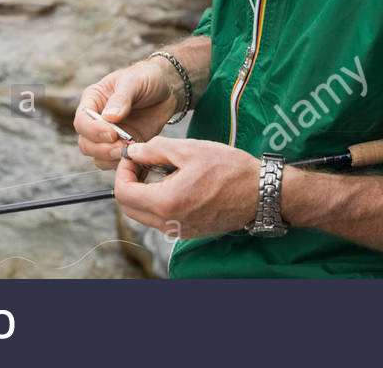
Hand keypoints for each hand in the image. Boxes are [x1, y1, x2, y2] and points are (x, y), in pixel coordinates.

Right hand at [73, 59, 179, 168]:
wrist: (166, 89)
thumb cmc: (146, 78)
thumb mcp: (134, 81)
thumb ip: (121, 98)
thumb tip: (109, 117)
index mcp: (93, 100)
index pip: (82, 121)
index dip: (93, 131)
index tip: (112, 133)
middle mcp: (96, 120)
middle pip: (85, 143)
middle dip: (102, 149)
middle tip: (122, 148)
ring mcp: (108, 135)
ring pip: (97, 156)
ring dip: (111, 158)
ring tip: (130, 151)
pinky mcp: (122, 146)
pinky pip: (113, 162)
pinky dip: (122, 163)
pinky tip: (136, 155)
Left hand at [113, 136, 260, 238]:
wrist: (260, 193)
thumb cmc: (229, 169)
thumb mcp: (189, 149)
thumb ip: (155, 150)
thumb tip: (132, 152)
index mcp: (166, 202)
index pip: (123, 192)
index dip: (122, 171)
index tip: (133, 156)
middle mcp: (169, 223)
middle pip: (130, 207)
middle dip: (130, 183)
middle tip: (144, 162)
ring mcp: (179, 231)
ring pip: (144, 215)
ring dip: (144, 193)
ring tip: (162, 170)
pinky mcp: (189, 232)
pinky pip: (162, 219)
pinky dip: (159, 201)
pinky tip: (176, 183)